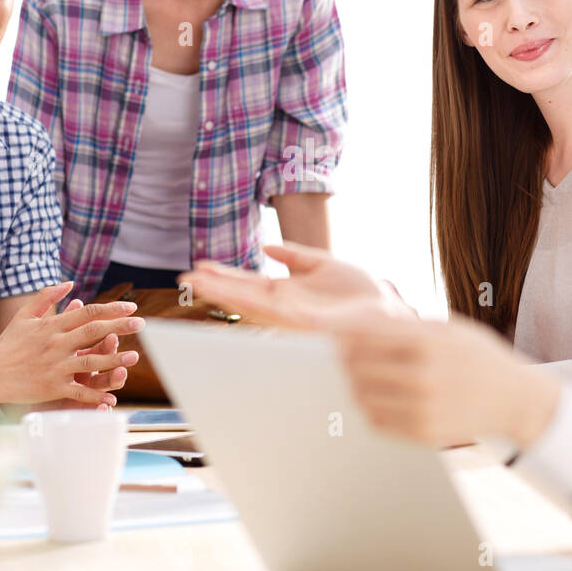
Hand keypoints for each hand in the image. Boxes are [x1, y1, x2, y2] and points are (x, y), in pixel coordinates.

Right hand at [0, 282, 144, 408]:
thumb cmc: (7, 344)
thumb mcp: (25, 316)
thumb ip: (47, 297)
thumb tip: (69, 282)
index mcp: (52, 325)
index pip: (87, 313)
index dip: (111, 308)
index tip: (132, 306)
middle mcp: (56, 344)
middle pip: (93, 332)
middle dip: (120, 326)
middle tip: (142, 323)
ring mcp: (55, 366)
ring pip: (90, 361)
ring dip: (114, 360)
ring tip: (135, 356)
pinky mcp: (52, 387)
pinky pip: (78, 391)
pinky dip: (95, 395)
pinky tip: (111, 397)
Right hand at [179, 242, 415, 330]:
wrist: (387, 310)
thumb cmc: (361, 294)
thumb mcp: (324, 265)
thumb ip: (296, 256)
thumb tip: (267, 247)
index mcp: (288, 293)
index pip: (247, 283)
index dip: (223, 275)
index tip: (199, 265)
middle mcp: (284, 307)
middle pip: (240, 295)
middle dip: (213, 286)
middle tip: (185, 277)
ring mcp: (290, 317)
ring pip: (248, 304)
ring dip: (222, 294)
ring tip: (196, 282)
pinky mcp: (302, 324)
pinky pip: (270, 312)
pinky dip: (247, 303)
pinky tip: (230, 295)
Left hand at [337, 312, 560, 449]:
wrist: (515, 399)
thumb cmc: (476, 356)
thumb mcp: (446, 328)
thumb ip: (403, 324)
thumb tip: (353, 323)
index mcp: (426, 341)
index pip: (362, 337)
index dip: (341, 337)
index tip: (336, 338)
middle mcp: (422, 374)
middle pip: (355, 367)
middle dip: (344, 362)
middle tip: (344, 360)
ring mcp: (422, 407)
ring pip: (361, 397)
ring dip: (355, 387)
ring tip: (362, 380)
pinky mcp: (423, 433)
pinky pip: (376, 422)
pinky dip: (370, 410)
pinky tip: (380, 400)